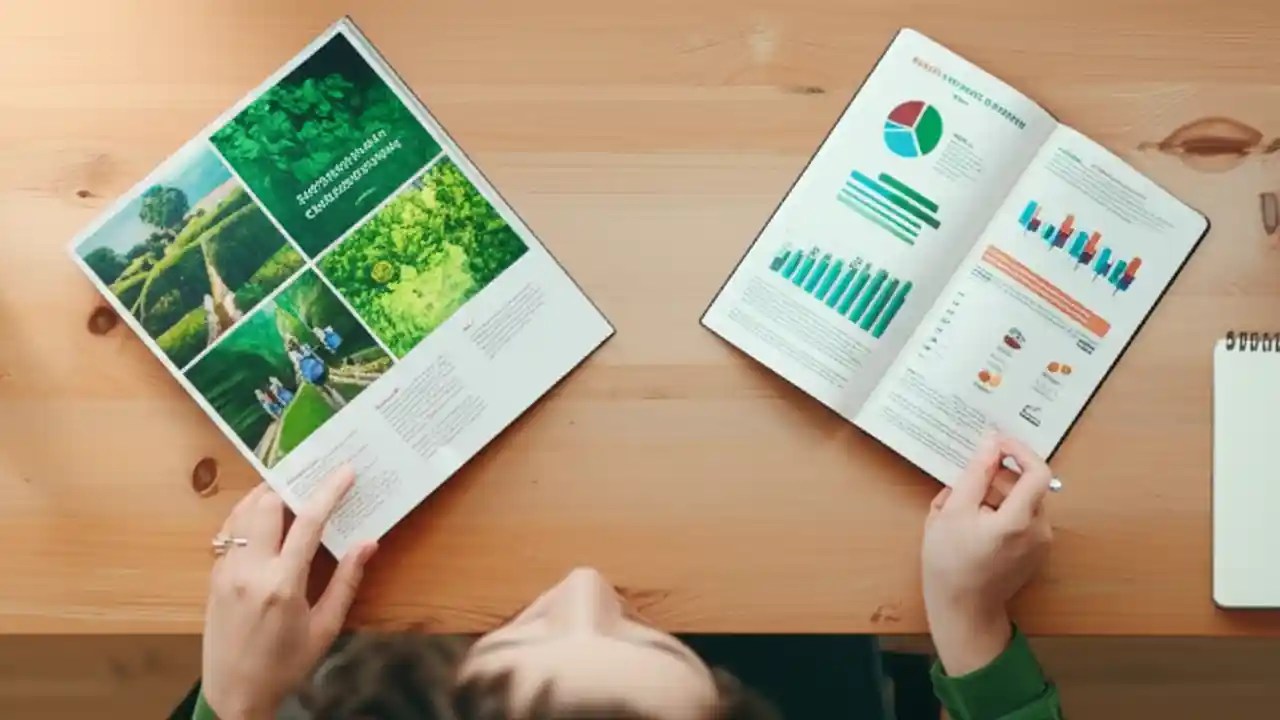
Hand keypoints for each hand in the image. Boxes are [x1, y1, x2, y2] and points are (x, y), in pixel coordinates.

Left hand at [201, 467, 377, 719]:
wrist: (235, 693)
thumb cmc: (286, 664)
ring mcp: (226, 572)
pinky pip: (229, 531)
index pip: (307, 522)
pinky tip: (264, 519)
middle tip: (313, 481)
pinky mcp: (214, 576)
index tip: (345, 471)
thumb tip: (368, 542)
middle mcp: (250, 571)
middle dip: (291, 486)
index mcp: (283, 585)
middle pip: (266, 505)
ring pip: (241, 512)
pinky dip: (247, 515)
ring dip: (265, 496)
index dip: (328, 491)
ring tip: (289, 492)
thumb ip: (346, 581)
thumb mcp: (325, 628)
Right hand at [922, 433, 1052, 675]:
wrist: (963, 609)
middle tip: (966, 481)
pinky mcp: (1035, 553)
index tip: (997, 443)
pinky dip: (1002, 512)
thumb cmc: (950, 562)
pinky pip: (1023, 520)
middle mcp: (1038, 531)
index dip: (1020, 450)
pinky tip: (975, 525)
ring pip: (1024, 502)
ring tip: (964, 508)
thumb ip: (975, 474)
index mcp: (1019, 521)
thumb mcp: (951, 511)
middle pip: (1027, 486)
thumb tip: (991, 443)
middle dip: (998, 476)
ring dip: (997, 495)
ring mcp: (1040, 544)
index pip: (1037, 471)